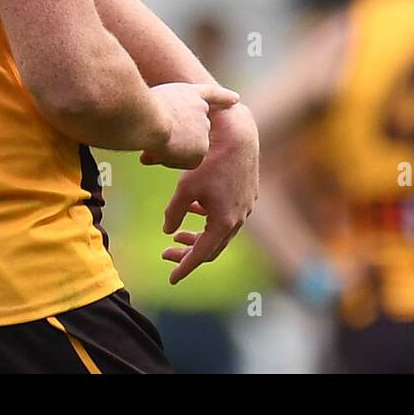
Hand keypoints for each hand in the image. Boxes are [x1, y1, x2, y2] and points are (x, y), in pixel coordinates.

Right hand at [140, 82, 237, 169]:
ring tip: (158, 139)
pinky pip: (185, 161)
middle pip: (191, 130)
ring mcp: (204, 129)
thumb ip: (161, 117)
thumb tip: (155, 142)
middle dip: (178, 138)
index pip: (210, 94)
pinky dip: (173, 160)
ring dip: (172, 149)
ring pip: (186, 147)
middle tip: (158, 135)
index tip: (235, 100)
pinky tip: (164, 150)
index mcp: (189, 93)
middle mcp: (201, 109)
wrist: (150, 120)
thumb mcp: (151, 103)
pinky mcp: (202, 149)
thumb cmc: (140, 108)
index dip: (223, 97)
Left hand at [159, 101, 259, 282]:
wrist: (238, 135)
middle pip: (212, 247)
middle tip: (167, 254)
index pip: (201, 255)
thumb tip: (167, 230)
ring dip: (199, 235)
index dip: (184, 267)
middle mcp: (238, 219)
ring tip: (179, 235)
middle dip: (188, 253)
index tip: (172, 279)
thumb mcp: (184, 188)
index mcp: (223, 222)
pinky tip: (196, 209)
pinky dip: (209, 219)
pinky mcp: (247, 194)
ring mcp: (245, 207)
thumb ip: (174, 213)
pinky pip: (227, 216)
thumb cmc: (209, 160)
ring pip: (220, 232)